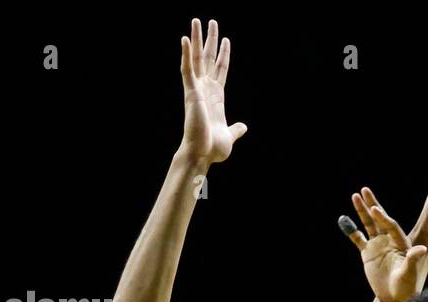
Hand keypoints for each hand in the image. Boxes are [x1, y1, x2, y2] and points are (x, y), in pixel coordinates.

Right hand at [179, 19, 245, 165]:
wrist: (202, 155)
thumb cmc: (212, 148)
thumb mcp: (230, 136)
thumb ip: (236, 129)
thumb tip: (243, 127)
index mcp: (216, 97)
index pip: (220, 70)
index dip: (223, 55)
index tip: (226, 40)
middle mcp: (205, 89)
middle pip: (208, 59)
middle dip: (210, 40)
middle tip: (211, 21)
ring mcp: (197, 89)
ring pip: (196, 58)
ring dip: (196, 39)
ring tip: (197, 20)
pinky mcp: (190, 92)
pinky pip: (187, 69)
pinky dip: (185, 54)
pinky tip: (184, 39)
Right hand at [340, 188, 427, 301]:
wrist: (396, 297)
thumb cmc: (408, 285)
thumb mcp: (411, 272)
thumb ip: (413, 259)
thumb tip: (421, 249)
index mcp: (401, 242)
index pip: (391, 226)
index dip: (383, 218)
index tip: (375, 209)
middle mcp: (389, 240)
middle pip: (379, 219)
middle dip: (372, 204)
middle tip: (364, 190)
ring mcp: (378, 245)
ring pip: (368, 224)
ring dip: (361, 211)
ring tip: (354, 196)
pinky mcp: (367, 253)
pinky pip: (357, 238)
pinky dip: (350, 230)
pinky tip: (343, 219)